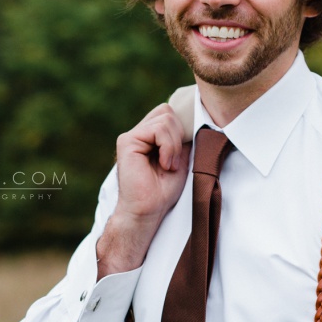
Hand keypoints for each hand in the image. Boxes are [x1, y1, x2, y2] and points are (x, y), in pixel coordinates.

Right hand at [96, 104, 189, 276]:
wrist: (147, 210)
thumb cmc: (163, 191)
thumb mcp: (181, 158)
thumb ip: (182, 138)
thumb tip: (195, 118)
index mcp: (149, 136)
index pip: (169, 113)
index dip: (181, 129)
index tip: (181, 156)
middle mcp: (139, 133)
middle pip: (167, 111)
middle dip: (179, 135)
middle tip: (175, 162)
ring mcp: (131, 136)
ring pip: (166, 118)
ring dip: (174, 144)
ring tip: (169, 165)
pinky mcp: (127, 141)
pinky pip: (158, 129)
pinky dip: (168, 147)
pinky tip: (164, 164)